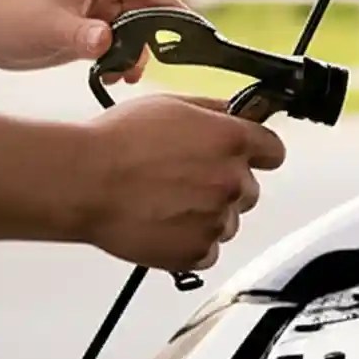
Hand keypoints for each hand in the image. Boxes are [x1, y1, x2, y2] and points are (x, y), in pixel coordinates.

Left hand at [0, 0, 188, 82]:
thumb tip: (108, 40)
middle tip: (152, 65)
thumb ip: (81, 34)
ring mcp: (101, 15)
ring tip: (123, 75)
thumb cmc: (11, 16)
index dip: (176, 11)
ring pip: (138, 37)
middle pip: (150, 16)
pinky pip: (122, 50)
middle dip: (155, 42)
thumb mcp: (48, 26)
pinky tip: (110, 78)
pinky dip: (122, 65)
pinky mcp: (93, 36)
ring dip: (136, 58)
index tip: (197, 33)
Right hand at [76, 95, 285, 271]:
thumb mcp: (170, 105)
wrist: (84, 182)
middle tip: (188, 180)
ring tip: (167, 203)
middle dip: (226, 185)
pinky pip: (208, 251)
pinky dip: (191, 243)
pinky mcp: (197, 252)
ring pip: (229, 221)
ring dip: (208, 215)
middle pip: (249, 189)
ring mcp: (217, 220)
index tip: (251, 157)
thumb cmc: (116, 143)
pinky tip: (165, 225)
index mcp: (231, 141)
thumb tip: (235, 113)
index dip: (260, 153)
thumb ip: (213, 111)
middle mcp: (232, 181)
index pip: (274, 151)